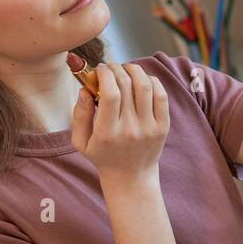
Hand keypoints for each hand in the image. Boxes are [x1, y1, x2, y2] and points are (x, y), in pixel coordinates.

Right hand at [68, 52, 168, 184]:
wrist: (131, 177)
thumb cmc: (103, 156)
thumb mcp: (81, 141)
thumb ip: (79, 114)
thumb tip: (85, 88)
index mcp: (108, 133)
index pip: (111, 94)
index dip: (105, 75)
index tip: (99, 69)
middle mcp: (130, 130)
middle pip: (127, 86)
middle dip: (116, 69)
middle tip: (110, 67)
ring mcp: (149, 128)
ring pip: (145, 86)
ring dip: (134, 70)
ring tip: (126, 69)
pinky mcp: (163, 127)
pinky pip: (161, 95)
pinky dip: (152, 81)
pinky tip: (142, 79)